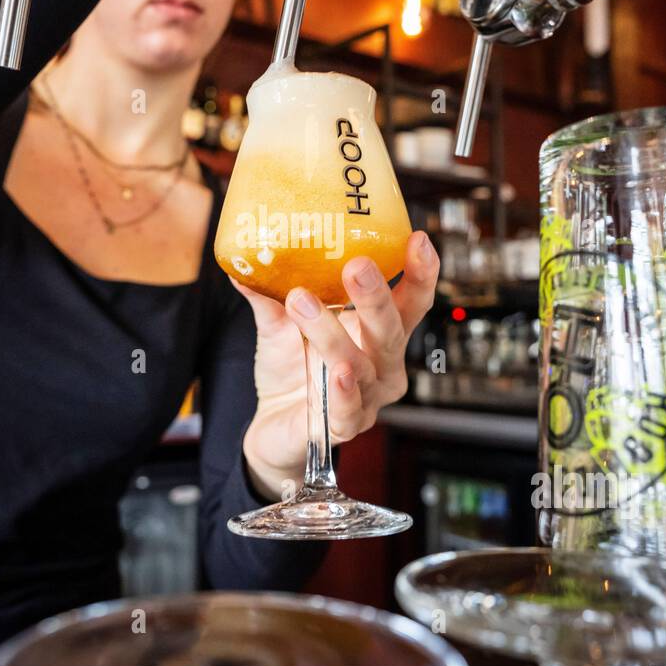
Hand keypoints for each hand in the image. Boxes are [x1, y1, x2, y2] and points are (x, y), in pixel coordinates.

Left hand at [231, 231, 439, 500]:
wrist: (273, 425)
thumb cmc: (290, 370)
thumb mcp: (278, 325)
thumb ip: (269, 295)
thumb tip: (246, 257)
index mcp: (378, 332)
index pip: (410, 301)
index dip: (420, 273)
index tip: (416, 239)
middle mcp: (383, 364)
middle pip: (392, 330)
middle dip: (376, 297)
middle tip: (357, 266)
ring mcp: (368, 398)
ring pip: (360, 365)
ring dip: (331, 333)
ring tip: (302, 302)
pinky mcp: (343, 426)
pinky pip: (349, 409)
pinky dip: (344, 392)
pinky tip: (338, 373)